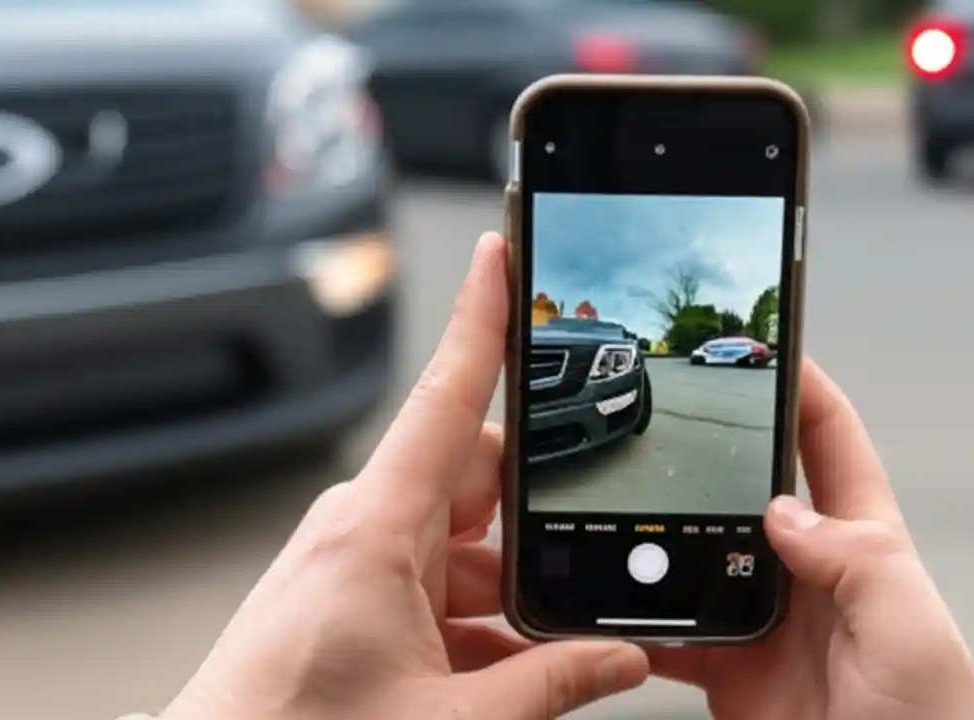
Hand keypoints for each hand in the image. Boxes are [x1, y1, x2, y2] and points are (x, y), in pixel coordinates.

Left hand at [161, 233, 648, 719]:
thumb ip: (549, 687)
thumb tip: (618, 659)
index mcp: (378, 532)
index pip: (447, 397)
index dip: (482, 318)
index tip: (503, 256)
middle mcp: (366, 531)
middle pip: (479, 480)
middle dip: (541, 511)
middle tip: (590, 546)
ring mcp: (359, 563)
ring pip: (465, 540)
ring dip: (511, 581)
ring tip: (552, 635)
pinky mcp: (355, 595)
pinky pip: (437, 580)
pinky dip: (480, 614)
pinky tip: (511, 663)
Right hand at [651, 360, 973, 719]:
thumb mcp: (913, 637)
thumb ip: (857, 563)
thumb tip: (781, 512)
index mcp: (868, 549)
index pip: (834, 445)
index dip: (804, 387)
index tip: (762, 341)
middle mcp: (813, 574)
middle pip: (752, 486)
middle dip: (714, 445)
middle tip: (667, 406)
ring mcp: (766, 619)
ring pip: (699, 549)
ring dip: (661, 529)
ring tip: (616, 499)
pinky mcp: (728, 668)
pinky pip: (670, 626)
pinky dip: (633, 613)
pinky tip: (602, 603)